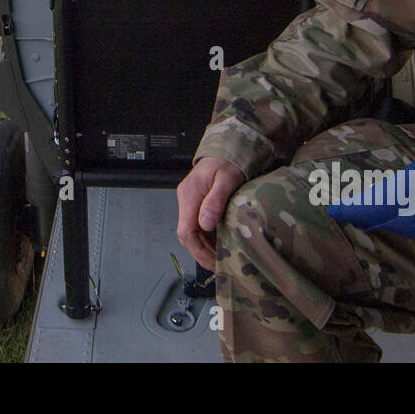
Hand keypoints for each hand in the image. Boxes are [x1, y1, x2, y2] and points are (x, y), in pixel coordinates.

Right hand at [176, 157, 246, 271]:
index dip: (198, 250)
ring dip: (205, 246)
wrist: (229, 148)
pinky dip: (208, 237)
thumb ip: (215, 201)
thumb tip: (205, 224)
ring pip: (192, 232)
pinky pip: (198, 225)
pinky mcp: (197, 202)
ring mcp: (191, 201)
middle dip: (201, 252)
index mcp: (189, 195)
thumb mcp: (226, 180)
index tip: (212, 261)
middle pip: (187, 234)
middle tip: (219, 265)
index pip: (185, 231)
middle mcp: (186, 199)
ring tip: (221, 258)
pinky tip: (220, 244)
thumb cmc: (229, 162)